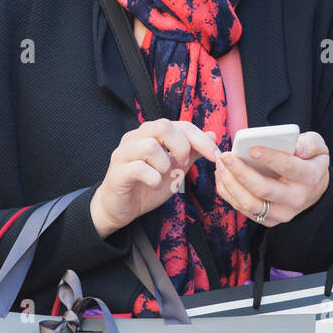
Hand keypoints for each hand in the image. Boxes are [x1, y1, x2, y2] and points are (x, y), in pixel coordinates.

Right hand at [90, 119, 221, 238]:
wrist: (121, 208)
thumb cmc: (147, 185)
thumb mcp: (176, 168)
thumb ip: (192, 151)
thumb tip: (213, 135)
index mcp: (151, 133)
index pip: (180, 125)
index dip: (201, 139)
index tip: (215, 156)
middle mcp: (136, 137)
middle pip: (163, 126)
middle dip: (182, 147)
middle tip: (184, 164)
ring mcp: (124, 153)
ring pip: (150, 146)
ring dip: (165, 164)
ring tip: (165, 176)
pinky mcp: (117, 172)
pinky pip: (139, 168)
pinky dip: (154, 178)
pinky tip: (155, 185)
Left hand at [214, 131, 330, 226]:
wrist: (314, 190)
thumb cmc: (310, 162)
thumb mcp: (319, 148)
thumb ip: (310, 143)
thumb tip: (297, 147)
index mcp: (309, 177)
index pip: (288, 167)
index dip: (270, 158)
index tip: (251, 148)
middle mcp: (296, 199)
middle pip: (263, 189)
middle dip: (241, 172)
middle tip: (225, 156)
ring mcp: (281, 213)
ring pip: (250, 203)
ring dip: (230, 184)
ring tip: (220, 164)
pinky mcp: (269, 220)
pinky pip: (243, 209)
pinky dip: (229, 192)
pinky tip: (222, 175)